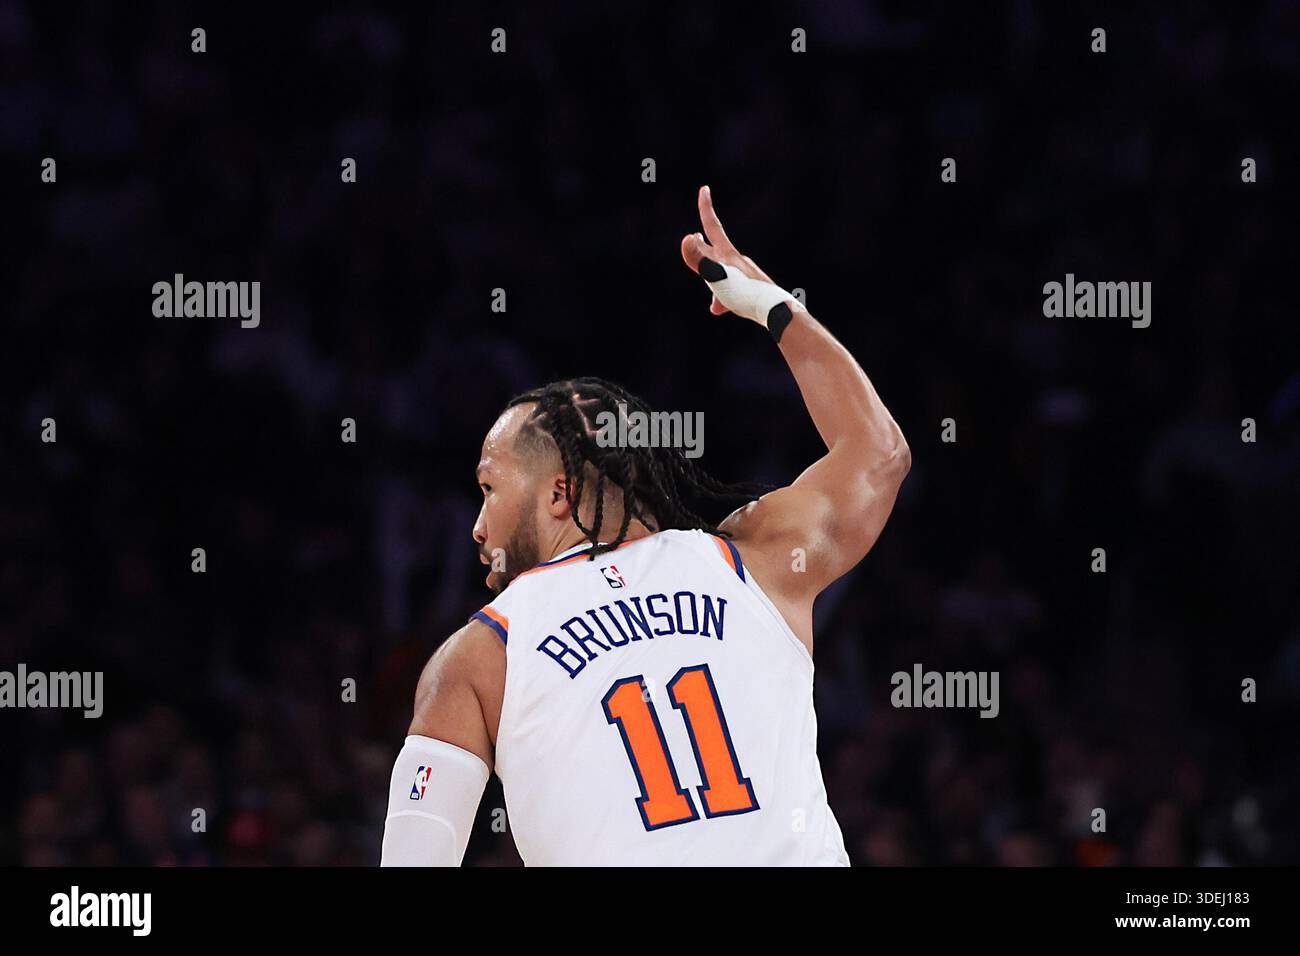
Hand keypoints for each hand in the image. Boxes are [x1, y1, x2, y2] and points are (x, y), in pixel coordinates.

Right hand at [680, 185, 776, 315]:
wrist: (777, 310)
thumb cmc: (746, 296)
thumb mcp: (719, 278)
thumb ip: (701, 260)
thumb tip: (688, 238)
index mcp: (727, 256)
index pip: (712, 227)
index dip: (705, 208)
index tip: (705, 189)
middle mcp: (737, 262)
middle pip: (714, 250)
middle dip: (703, 245)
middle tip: (696, 236)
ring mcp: (745, 275)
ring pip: (722, 273)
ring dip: (711, 279)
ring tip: (707, 292)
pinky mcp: (750, 289)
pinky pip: (731, 289)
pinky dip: (722, 297)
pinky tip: (720, 308)